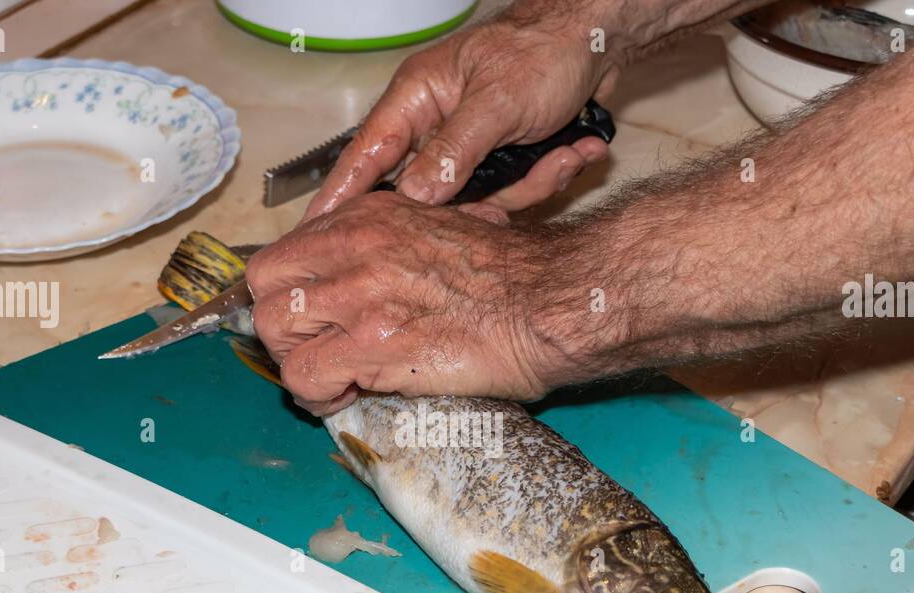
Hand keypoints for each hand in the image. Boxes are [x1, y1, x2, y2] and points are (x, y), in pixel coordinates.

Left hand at [248, 192, 575, 413]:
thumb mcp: (444, 229)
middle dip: (281, 327)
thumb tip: (371, 278)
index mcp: (369, 216)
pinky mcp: (372, 341)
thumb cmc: (514, 274)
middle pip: (264, 284)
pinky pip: (303, 376)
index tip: (315, 321)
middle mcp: (355, 245)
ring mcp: (360, 292)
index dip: (291, 292)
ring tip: (332, 380)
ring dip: (296, 362)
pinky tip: (347, 398)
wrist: (551, 300)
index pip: (287, 250)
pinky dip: (316, 396)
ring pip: (272, 328)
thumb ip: (395, 246)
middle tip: (316, 351)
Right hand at [304, 5, 616, 217]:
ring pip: (480, 199)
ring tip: (570, 154)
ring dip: (532, 183)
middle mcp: (437, 127)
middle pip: (430, 193)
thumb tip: (412, 198)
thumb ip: (452, 153)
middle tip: (498, 218)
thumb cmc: (541, 52)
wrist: (598, 39)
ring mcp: (471, 148)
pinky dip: (551, 175)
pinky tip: (581, 148)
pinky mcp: (503, 160)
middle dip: (477, 204)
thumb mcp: (496, 104)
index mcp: (417, 101)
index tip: (315, 232)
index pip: (366, 156)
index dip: (339, 196)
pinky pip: (514, 191)